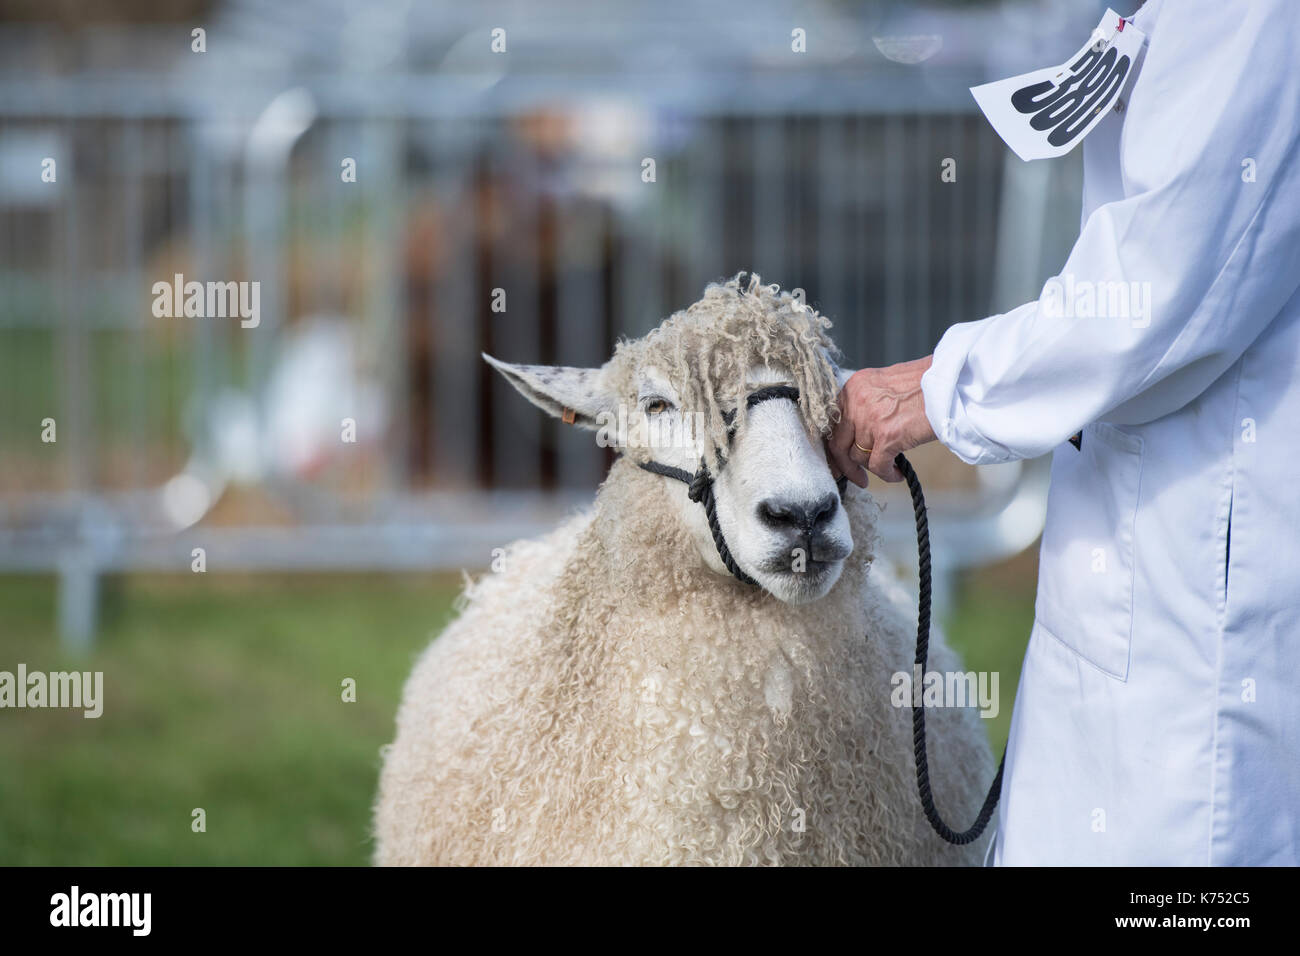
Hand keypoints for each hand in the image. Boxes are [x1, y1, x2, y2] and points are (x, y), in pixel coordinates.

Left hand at [828, 356, 937, 485]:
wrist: (951, 383)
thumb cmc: (926, 382)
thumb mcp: (885, 384)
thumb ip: (867, 402)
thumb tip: (859, 431)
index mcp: (854, 386)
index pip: (834, 422)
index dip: (837, 445)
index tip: (841, 459)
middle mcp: (856, 401)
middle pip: (838, 443)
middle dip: (845, 465)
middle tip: (856, 477)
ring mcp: (869, 419)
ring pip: (859, 457)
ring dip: (872, 468)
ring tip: (889, 469)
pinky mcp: (887, 436)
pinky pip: (877, 466)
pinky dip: (886, 474)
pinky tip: (896, 473)